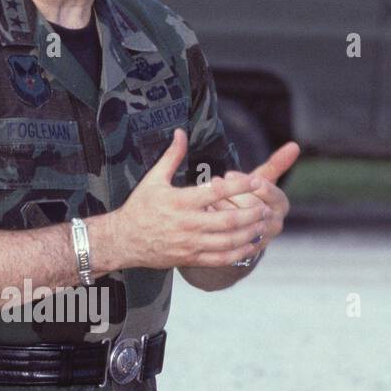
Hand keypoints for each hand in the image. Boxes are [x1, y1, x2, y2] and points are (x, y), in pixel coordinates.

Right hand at [110, 129, 272, 269]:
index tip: (257, 180)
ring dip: (249, 233)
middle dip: (251, 213)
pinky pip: (220, 259)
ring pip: (227, 241)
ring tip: (262, 225)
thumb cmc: (140, 207)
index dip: (240, 186)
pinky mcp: (190, 258)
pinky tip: (250, 246)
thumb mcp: (153, 179)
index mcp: (181, 201)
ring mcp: (190, 244)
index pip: (216, 192)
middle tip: (266, 207)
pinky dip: (238, 254)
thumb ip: (172, 156)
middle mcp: (188, 224)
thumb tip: (180, 131)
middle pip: (228, 219)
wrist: (124, 240)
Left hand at [207, 142, 299, 259]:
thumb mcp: (262, 180)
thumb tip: (295, 145)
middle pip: (252, 207)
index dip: (245, 181)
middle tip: (213, 184)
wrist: (245, 229)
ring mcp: (263, 239)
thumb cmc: (252, 198)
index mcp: (281, 204)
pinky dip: (218, 227)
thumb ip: (276, 163)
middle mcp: (276, 223)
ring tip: (207, 199)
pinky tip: (207, 217)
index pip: (265, 189)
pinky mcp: (247, 252)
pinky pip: (232, 239)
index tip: (228, 174)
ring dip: (223, 209)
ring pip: (241, 223)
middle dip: (232, 194)